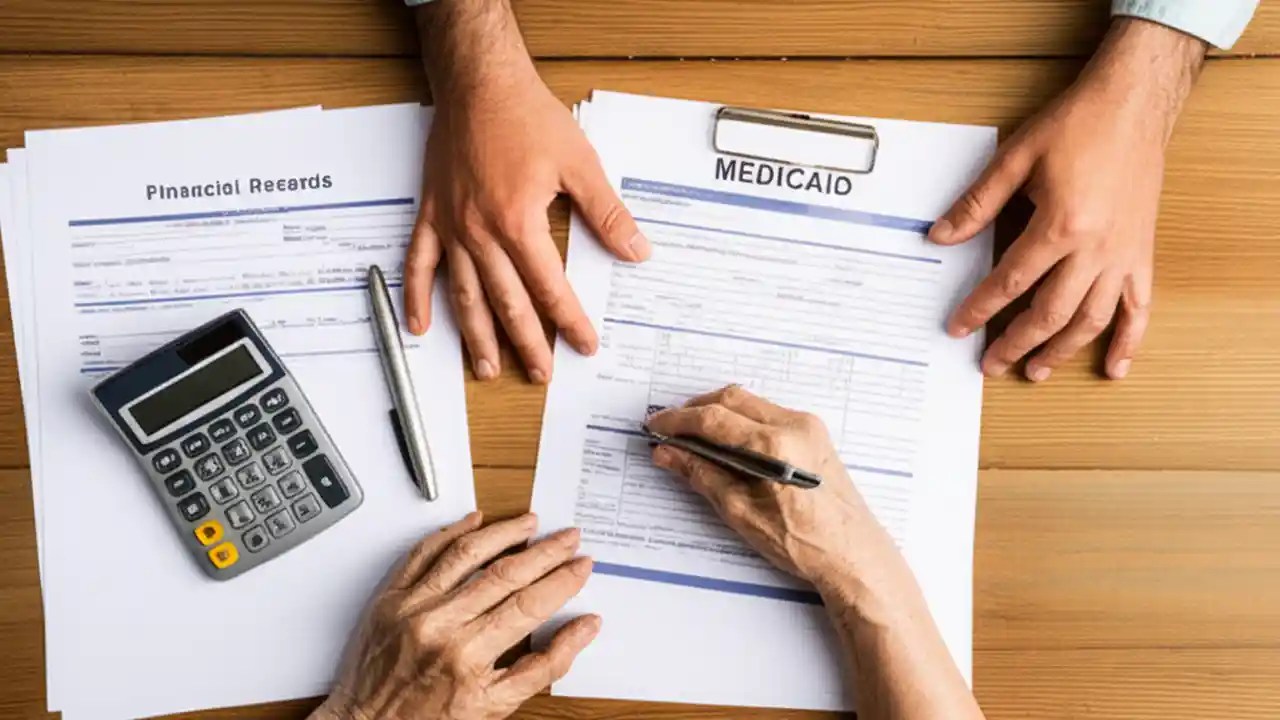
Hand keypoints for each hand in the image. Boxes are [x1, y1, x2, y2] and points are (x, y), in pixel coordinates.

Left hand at [315, 513, 598, 719]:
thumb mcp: (497, 706)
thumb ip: (546, 665)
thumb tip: (584, 628)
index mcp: (469, 656)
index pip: (530, 604)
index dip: (562, 581)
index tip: (581, 565)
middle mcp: (440, 626)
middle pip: (505, 574)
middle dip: (544, 552)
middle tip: (568, 538)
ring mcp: (412, 607)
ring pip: (466, 553)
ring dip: (503, 532)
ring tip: (530, 522)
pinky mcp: (390, 597)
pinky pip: (423, 553)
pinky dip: (451, 532)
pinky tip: (474, 521)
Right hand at [406, 0, 649, 383]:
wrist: (479, 83)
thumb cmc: (526, 116)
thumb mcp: (580, 164)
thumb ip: (606, 214)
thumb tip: (636, 250)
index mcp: (518, 222)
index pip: (548, 288)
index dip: (568, 321)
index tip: (583, 345)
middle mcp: (480, 232)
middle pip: (505, 303)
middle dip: (525, 344)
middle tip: (540, 374)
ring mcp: (451, 226)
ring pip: (461, 294)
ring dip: (473, 336)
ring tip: (483, 369)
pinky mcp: (431, 214)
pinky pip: (419, 264)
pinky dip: (417, 297)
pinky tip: (419, 327)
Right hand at [645, 386, 899, 587]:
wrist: (853, 555)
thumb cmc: (803, 543)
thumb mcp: (740, 512)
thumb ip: (701, 474)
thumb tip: (668, 453)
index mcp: (775, 445)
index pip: (713, 419)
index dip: (678, 420)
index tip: (656, 426)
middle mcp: (795, 425)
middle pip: (732, 399)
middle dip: (696, 409)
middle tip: (670, 428)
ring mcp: (808, 427)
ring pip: (750, 403)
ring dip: (718, 412)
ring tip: (693, 436)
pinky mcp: (814, 434)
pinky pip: (768, 414)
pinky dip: (740, 420)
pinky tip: (726, 442)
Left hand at [930, 18, 1204, 381]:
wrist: (1133, 103)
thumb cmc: (1077, 124)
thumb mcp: (1016, 158)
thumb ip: (977, 204)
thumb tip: (941, 236)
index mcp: (1061, 225)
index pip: (1011, 281)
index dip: (980, 308)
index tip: (959, 327)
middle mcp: (1096, 248)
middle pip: (1050, 312)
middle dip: (1017, 343)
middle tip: (991, 364)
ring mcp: (1124, 255)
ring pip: (1091, 319)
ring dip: (1062, 351)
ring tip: (1036, 371)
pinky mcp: (1143, 252)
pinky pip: (1139, 307)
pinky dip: (1128, 341)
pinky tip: (1113, 367)